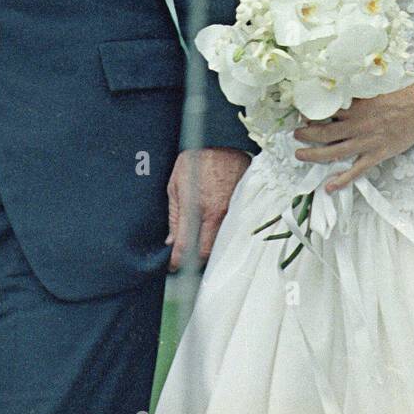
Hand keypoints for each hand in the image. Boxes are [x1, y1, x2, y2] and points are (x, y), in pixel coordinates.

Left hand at [165, 147, 250, 270]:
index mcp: (196, 206)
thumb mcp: (176, 182)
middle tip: (185, 259)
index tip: (172, 265)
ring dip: (208, 251)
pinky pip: (230, 234)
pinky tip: (212, 235)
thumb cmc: (198, 162)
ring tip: (197, 247)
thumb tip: (171, 240)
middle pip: (206, 253)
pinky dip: (220, 240)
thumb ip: (174, 214)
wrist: (227, 147)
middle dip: (193, 262)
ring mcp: (232, 214)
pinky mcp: (241, 212)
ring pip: (219, 245)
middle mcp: (216, 214)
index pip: (185, 245)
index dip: (177, 260)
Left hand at [293, 76, 413, 192]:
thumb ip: (354, 95)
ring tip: (300, 155)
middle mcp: (356, 126)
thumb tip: (337, 91)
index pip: (326, 113)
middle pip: (324, 133)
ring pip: (334, 152)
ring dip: (314, 155)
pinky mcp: (376, 155)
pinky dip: (342, 180)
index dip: (311, 116)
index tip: (302, 116)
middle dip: (306, 135)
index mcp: (355, 108)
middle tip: (295, 135)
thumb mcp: (372, 90)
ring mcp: (365, 142)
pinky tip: (329, 187)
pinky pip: (356, 170)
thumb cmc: (399, 95)